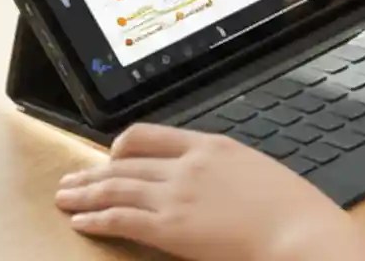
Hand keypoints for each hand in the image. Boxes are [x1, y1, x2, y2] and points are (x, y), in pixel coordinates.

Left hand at [55, 124, 364, 260]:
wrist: (300, 230)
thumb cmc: (291, 209)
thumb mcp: (255, 171)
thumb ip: (223, 170)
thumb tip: (209, 180)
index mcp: (208, 146)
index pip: (149, 135)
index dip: (122, 147)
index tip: (110, 156)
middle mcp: (186, 164)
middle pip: (124, 163)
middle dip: (93, 172)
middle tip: (71, 179)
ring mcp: (176, 194)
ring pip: (115, 188)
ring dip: (84, 193)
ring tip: (64, 198)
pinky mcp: (170, 227)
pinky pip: (120, 218)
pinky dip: (95, 218)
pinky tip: (81, 221)